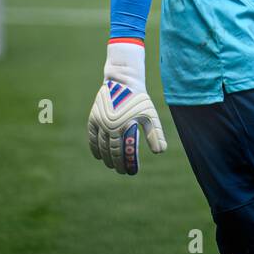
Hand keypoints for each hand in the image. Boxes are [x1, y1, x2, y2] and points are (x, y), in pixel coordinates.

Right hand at [88, 41, 166, 174]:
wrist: (123, 81)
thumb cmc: (139, 100)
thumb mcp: (150, 115)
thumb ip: (155, 134)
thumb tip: (160, 152)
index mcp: (125, 126)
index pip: (125, 152)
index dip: (128, 164)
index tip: (131, 172)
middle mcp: (111, 126)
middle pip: (112, 151)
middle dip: (118, 163)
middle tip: (122, 171)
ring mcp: (100, 122)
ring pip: (101, 146)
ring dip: (106, 158)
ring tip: (112, 165)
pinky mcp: (94, 118)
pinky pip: (92, 137)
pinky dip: (94, 147)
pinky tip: (99, 156)